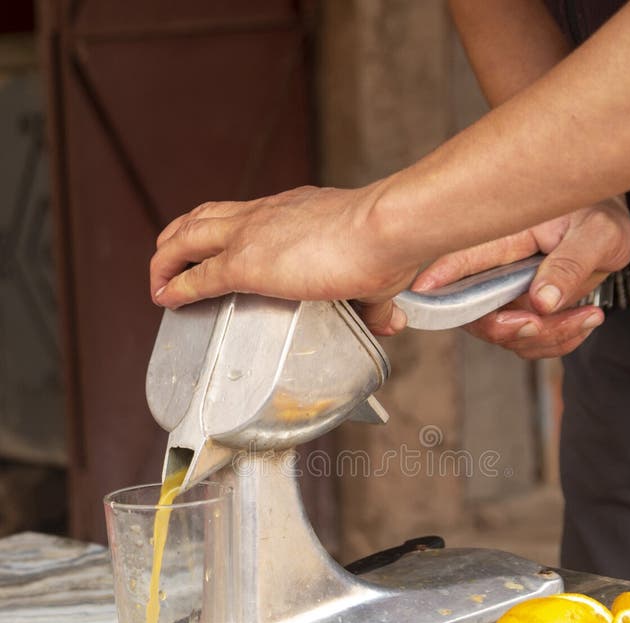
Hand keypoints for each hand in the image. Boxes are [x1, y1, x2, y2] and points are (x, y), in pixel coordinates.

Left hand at [149, 185, 417, 334]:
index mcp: (292, 210)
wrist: (385, 228)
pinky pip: (197, 276)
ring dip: (166, 258)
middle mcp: (263, 214)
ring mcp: (250, 236)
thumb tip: (390, 324)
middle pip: (203, 216)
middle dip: (179, 236)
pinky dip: (176, 286)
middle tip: (168, 258)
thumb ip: (375, 303)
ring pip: (187, 236)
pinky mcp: (246, 265)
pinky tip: (164, 298)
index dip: (220, 229)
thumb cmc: (388, 244)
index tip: (213, 248)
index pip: (243, 214)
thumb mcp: (375, 276)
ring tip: (157, 281)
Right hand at [405, 197, 629, 358]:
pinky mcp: (523, 312)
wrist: (611, 229)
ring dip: (548, 338)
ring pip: (508, 336)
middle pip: (476, 315)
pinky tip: (585, 320)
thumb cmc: (600, 215)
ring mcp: (507, 295)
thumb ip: (570, 265)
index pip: (457, 265)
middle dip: (509, 330)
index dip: (435, 286)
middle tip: (542, 324)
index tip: (423, 297)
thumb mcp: (599, 233)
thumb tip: (541, 301)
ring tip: (588, 316)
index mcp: (503, 240)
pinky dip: (559, 342)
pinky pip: (531, 343)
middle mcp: (496, 271)